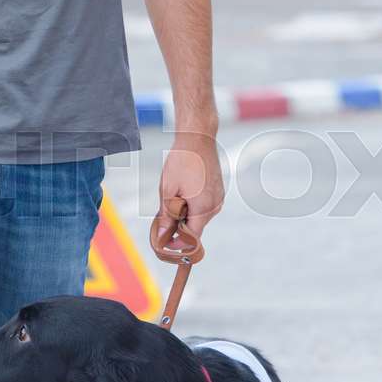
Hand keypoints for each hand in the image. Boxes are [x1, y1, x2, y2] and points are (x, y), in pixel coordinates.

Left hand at [153, 125, 224, 251]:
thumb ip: (166, 216)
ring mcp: (219, 199)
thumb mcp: (168, 190)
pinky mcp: (218, 191)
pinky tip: (184, 187)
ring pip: (198, 216)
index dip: (177, 244)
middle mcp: (215, 206)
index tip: (164, 243)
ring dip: (184, 212)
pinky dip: (192, 203)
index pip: (192, 238)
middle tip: (162, 212)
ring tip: (174, 192)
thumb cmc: (181, 161)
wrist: (198, 137)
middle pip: (194, 228)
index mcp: (203, 209)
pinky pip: (203, 206)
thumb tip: (162, 237)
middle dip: (178, 225)